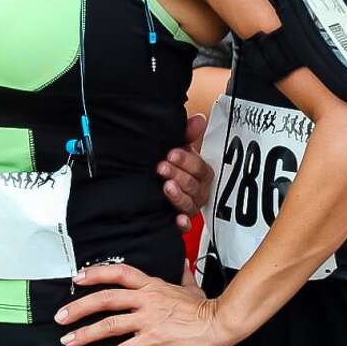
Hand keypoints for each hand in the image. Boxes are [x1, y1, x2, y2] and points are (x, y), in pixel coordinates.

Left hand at [53, 263, 238, 345]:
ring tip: (67, 341)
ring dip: (85, 333)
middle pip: (105, 298)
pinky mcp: (154, 339)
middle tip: (59, 316)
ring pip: (109, 324)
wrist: (220, 323)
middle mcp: (146, 299)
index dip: (95, 274)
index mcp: (151, 285)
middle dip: (78, 307)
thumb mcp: (191, 287)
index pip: (118, 273)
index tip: (76, 279)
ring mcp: (149, 319)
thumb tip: (182, 262)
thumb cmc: (206, 308)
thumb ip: (182, 275)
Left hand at [157, 113, 211, 227]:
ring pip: (191, 205)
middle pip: (196, 187)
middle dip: (180, 176)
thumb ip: (186, 134)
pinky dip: (183, 224)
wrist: (145, 181)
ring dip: (180, 196)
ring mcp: (188, 206)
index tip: (171, 153)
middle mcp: (197, 191)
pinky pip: (186, 226)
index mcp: (198, 173)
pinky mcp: (178, 220)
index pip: (201, 169)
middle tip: (162, 167)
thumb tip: (199, 119)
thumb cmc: (166, 163)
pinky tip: (178, 220)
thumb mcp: (173, 147)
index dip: (188, 162)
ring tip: (166, 187)